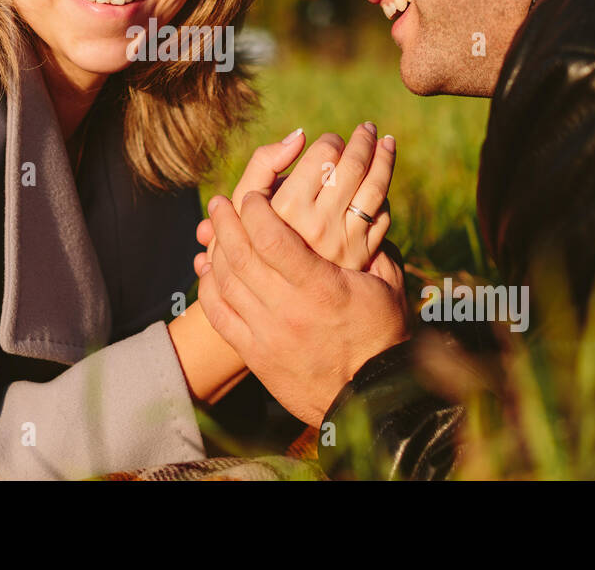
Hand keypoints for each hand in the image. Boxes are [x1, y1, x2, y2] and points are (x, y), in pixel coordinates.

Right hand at [196, 124, 393, 273]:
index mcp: (286, 209)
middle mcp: (318, 227)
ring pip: (375, 189)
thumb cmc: (250, 239)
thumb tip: (299, 135)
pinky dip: (384, 195)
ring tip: (386, 142)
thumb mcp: (245, 201)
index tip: (330, 140)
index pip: (323, 155)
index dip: (331, 141)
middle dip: (364, 141)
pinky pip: (382, 217)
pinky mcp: (361, 258)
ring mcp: (343, 244)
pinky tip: (380, 181)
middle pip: (353, 167)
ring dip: (384, 159)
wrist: (269, 301)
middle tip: (367, 129)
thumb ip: (264, 163)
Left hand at [197, 190, 410, 426]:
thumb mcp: (386, 285)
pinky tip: (208, 270)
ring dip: (214, 251)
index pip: (273, 240)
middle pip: (241, 256)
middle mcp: (288, 310)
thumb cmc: (384, 336)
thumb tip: (365, 207)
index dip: (256, 212)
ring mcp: (267, 335)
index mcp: (321, 288)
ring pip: (226, 284)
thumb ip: (371, 245)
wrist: (370, 399)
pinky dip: (208, 289)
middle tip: (219, 202)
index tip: (252, 196)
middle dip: (226, 222)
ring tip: (211, 229)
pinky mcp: (255, 355)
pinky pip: (219, 317)